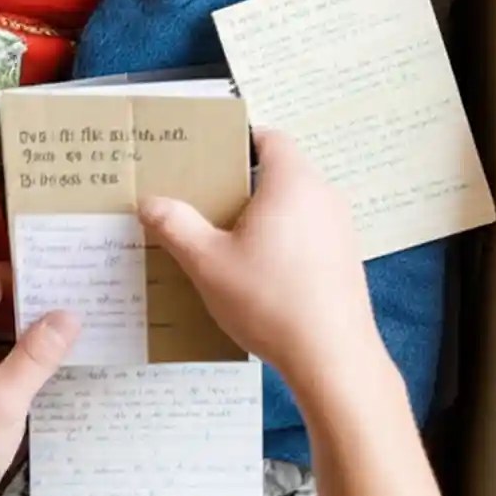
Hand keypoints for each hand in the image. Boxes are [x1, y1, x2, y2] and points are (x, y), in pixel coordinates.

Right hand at [138, 130, 381, 384]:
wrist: (332, 357)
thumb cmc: (270, 301)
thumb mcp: (207, 262)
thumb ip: (176, 226)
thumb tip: (150, 202)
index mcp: (292, 181)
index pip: (268, 138)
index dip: (236, 141)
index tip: (205, 158)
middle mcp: (323, 195)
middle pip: (279, 171)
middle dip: (240, 183)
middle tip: (201, 202)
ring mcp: (340, 228)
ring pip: (294, 206)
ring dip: (260, 216)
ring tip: (222, 241)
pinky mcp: (345, 258)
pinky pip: (307, 234)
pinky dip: (281, 241)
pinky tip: (254, 273)